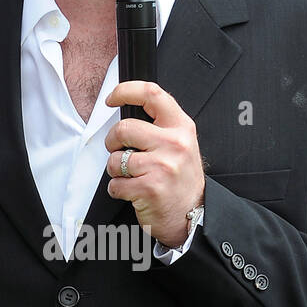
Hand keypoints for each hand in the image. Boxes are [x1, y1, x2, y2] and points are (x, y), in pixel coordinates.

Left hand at [105, 81, 205, 247]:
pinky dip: (118, 190)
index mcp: (181, 127)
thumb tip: (128, 107)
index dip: (126, 91)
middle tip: (120, 151)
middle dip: (113, 142)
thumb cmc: (181, 180)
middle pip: (124, 128)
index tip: (112, 98)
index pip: (151, 94)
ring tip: (131, 176)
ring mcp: (163, 166)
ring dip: (116, 170)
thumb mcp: (181, 144)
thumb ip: (160, 125)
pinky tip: (133, 192)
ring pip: (115, 159)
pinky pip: (116, 184)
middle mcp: (174, 144)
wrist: (193, 215)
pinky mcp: (150, 188)